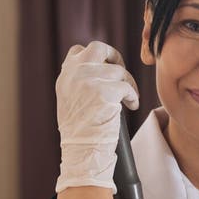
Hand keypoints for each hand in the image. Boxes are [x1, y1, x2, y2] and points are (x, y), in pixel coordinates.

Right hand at [55, 41, 139, 192]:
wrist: (82, 150)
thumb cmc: (81, 132)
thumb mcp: (72, 101)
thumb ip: (80, 82)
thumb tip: (100, 69)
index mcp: (65, 76)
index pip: (79, 51)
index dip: (97, 58)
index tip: (106, 71)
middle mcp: (74, 74)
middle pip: (99, 48)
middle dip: (115, 58)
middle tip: (122, 75)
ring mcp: (88, 81)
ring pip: (118, 70)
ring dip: (128, 84)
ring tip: (129, 99)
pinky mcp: (104, 92)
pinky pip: (127, 87)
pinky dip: (133, 96)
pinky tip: (132, 106)